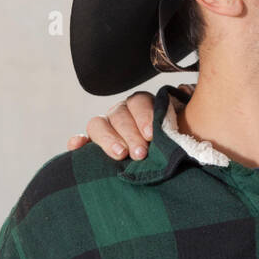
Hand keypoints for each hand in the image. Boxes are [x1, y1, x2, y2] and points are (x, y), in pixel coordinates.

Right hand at [66, 84, 193, 160]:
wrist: (164, 170)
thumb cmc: (173, 145)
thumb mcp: (181, 127)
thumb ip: (182, 107)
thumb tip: (182, 88)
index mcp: (142, 107)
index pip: (138, 102)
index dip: (144, 116)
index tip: (151, 135)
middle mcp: (121, 115)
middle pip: (119, 115)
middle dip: (129, 133)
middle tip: (141, 153)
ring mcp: (105, 130)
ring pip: (97, 125)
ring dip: (107, 139)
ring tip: (120, 154)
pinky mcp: (91, 147)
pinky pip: (79, 140)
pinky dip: (77, 142)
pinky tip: (77, 146)